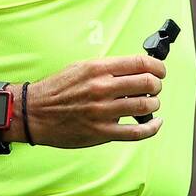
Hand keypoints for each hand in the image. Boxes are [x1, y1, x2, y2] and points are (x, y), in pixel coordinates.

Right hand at [17, 54, 166, 148]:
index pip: (140, 63)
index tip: (160, 70)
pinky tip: (155, 123)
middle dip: (157, 85)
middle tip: (155, 88)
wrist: (35, 112)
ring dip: (154, 104)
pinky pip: (136, 132)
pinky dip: (151, 128)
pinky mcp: (101, 132)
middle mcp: (102, 88)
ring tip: (151, 104)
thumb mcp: (81, 67)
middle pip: (147, 83)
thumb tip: (133, 69)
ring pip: (144, 106)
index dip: (157, 66)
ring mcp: (103, 111)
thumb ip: (107, 68)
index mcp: (98, 69)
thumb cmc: (58, 89)